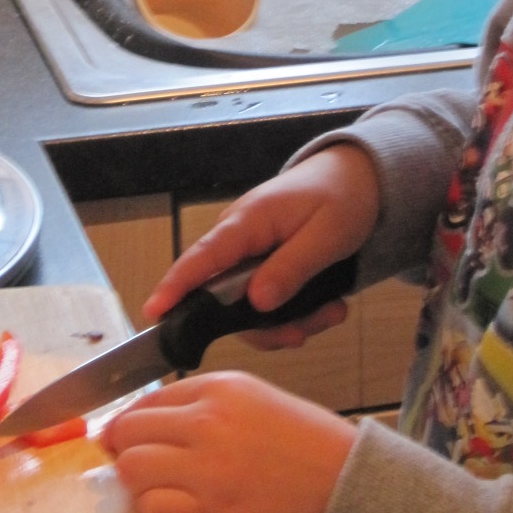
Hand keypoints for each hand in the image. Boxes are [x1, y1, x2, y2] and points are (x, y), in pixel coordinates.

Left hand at [104, 371, 355, 512]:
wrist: (348, 485)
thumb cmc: (309, 446)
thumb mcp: (256, 400)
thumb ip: (203, 406)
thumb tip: (151, 425)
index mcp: (220, 387)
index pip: (147, 399)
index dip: (132, 423)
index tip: (128, 439)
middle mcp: (208, 420)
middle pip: (129, 431)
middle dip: (125, 451)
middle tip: (135, 466)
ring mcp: (207, 467)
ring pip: (132, 469)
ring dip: (138, 483)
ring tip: (159, 490)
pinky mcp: (212, 512)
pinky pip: (153, 510)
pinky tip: (175, 511)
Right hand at [144, 145, 380, 348]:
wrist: (358, 177)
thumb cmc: (342, 196)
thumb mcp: (327, 234)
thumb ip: (291, 268)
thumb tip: (256, 303)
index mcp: (248, 222)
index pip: (202, 256)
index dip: (175, 286)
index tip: (153, 312)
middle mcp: (239, 239)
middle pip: (224, 298)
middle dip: (263, 326)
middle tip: (302, 334)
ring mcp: (250, 253)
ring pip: (249, 308)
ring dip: (289, 321)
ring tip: (333, 313)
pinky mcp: (264, 265)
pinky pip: (267, 302)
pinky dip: (297, 313)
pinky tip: (331, 308)